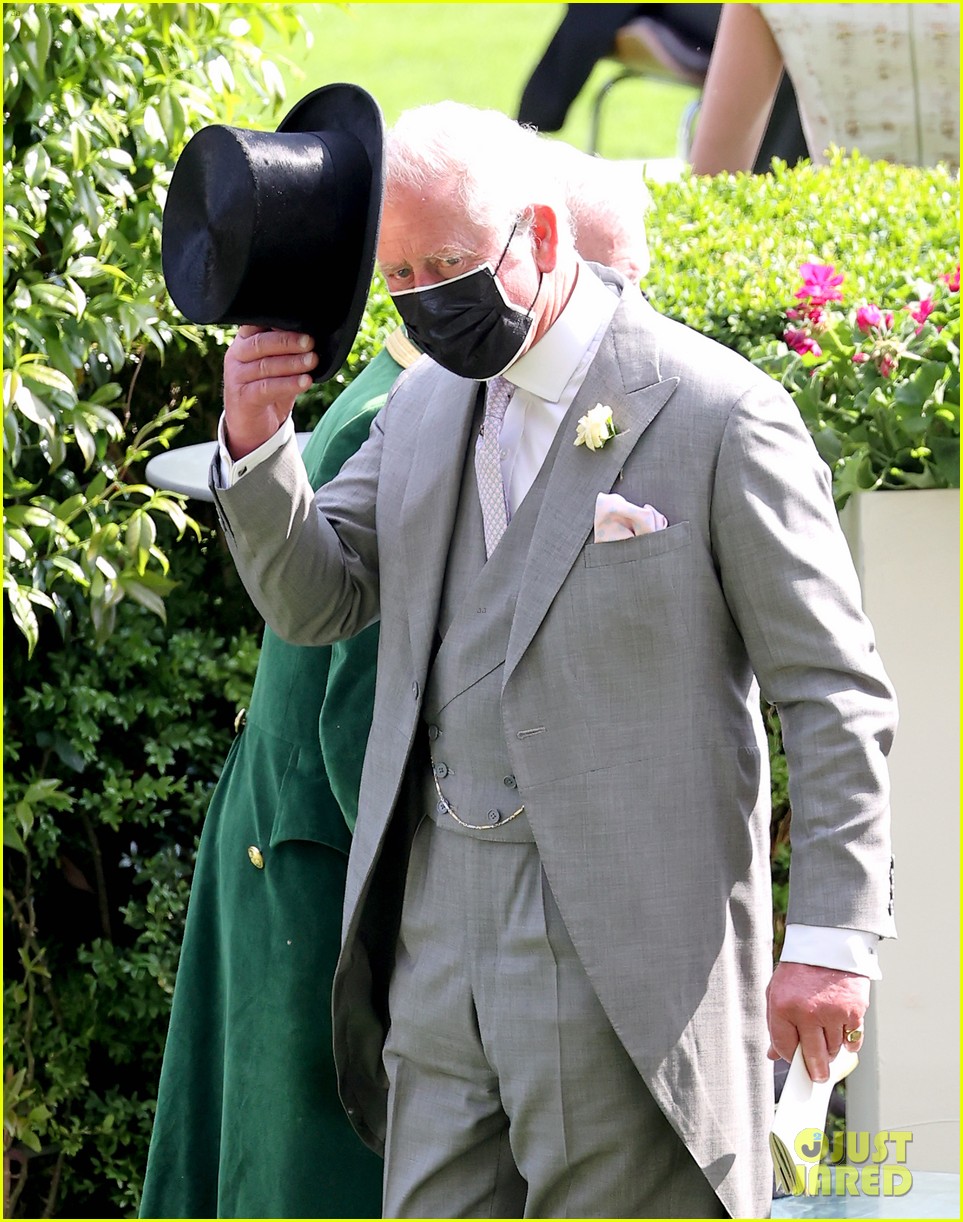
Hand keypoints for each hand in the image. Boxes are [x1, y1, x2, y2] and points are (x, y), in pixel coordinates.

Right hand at [223, 325, 317, 458]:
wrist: (251, 427)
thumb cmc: (267, 390)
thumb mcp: (278, 368)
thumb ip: (289, 353)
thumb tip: (313, 341)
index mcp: (244, 342)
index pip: (256, 325)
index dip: (277, 323)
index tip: (301, 323)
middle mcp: (236, 356)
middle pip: (260, 343)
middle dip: (287, 341)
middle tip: (310, 342)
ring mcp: (236, 377)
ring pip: (265, 366)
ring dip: (292, 363)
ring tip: (312, 361)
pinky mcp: (242, 398)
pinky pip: (266, 388)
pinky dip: (288, 384)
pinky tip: (304, 382)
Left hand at [766, 962, 868, 1081]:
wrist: (827, 945)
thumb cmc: (799, 971)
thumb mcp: (778, 992)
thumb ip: (776, 1024)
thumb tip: (773, 1055)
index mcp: (783, 1006)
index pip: (784, 1047)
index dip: (790, 1058)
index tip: (797, 1064)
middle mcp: (807, 1013)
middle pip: (813, 1056)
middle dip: (816, 1071)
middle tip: (819, 1076)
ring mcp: (832, 1013)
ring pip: (834, 1050)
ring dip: (832, 1050)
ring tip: (828, 1036)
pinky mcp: (854, 1012)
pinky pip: (853, 1041)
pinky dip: (849, 1042)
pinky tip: (843, 1033)